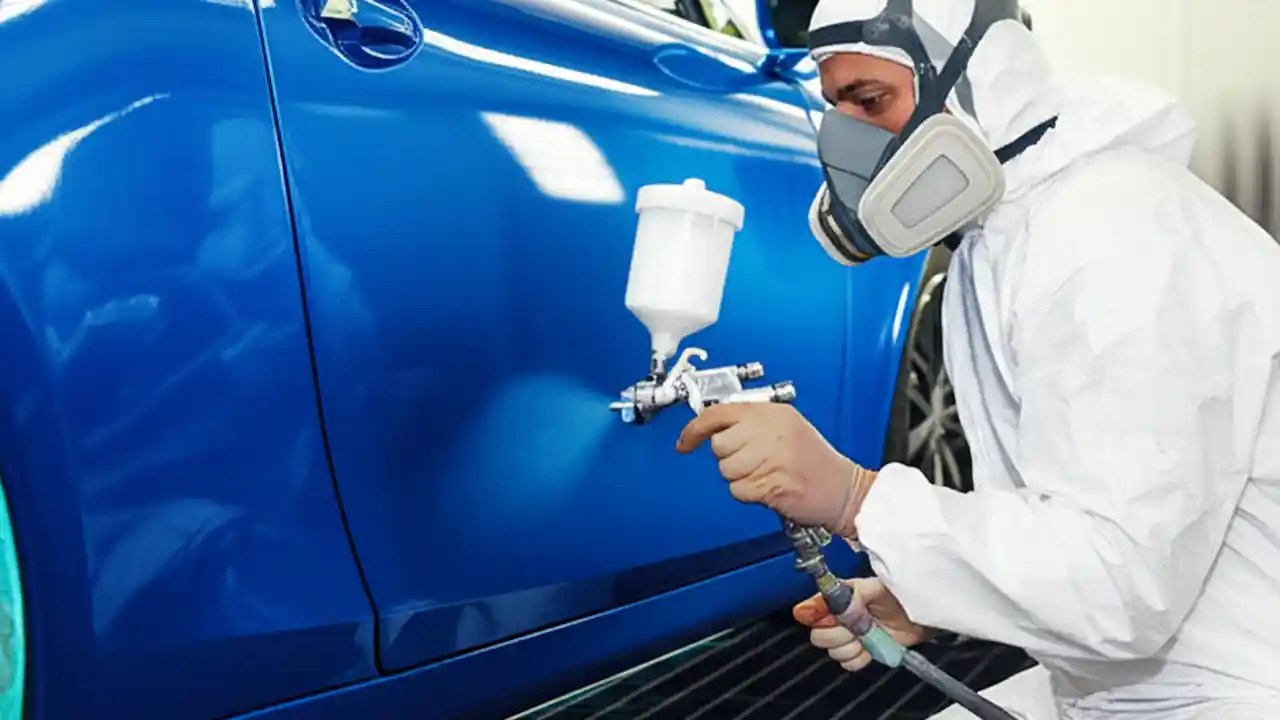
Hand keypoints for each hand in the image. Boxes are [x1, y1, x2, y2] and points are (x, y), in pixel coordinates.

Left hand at [675, 403, 876, 538]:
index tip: (685, 440)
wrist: (843, 489)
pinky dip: (749, 494)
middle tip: (755, 461)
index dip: (695, 429)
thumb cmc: (815, 461)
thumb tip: (714, 427)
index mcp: (771, 413)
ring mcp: (770, 457)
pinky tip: (769, 488)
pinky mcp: (770, 483)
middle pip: (719, 445)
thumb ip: (753, 422)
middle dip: (730, 458)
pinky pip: (738, 491)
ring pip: (726, 470)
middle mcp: (769, 431)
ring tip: (766, 474)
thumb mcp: (787, 426)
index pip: (719, 413)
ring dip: (740, 478)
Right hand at [793, 577, 935, 671]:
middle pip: (819, 636)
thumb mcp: (873, 588)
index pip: (810, 610)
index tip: (834, 618)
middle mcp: (837, 618)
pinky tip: (870, 648)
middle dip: (839, 634)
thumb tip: (828, 607)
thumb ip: (850, 596)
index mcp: (835, 597)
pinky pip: (848, 663)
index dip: (819, 617)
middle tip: (859, 625)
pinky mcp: (859, 653)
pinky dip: (860, 658)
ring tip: (869, 635)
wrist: (918, 616)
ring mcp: (847, 637)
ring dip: (852, 646)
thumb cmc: (897, 595)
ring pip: (833, 651)